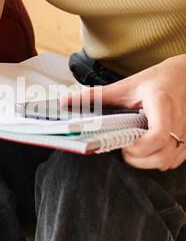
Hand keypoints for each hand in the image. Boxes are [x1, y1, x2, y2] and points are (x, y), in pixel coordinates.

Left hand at [61, 54, 185, 169]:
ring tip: (134, 150)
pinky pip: (174, 161)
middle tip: (124, 150)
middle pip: (162, 156)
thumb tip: (65, 101)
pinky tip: (147, 149)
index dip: (139, 147)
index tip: (125, 143)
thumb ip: (96, 96)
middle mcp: (178, 121)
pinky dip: (158, 160)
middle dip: (139, 160)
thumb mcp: (125, 86)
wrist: (183, 77)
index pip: (157, 136)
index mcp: (161, 104)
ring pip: (168, 162)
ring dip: (148, 163)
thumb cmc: (154, 81)